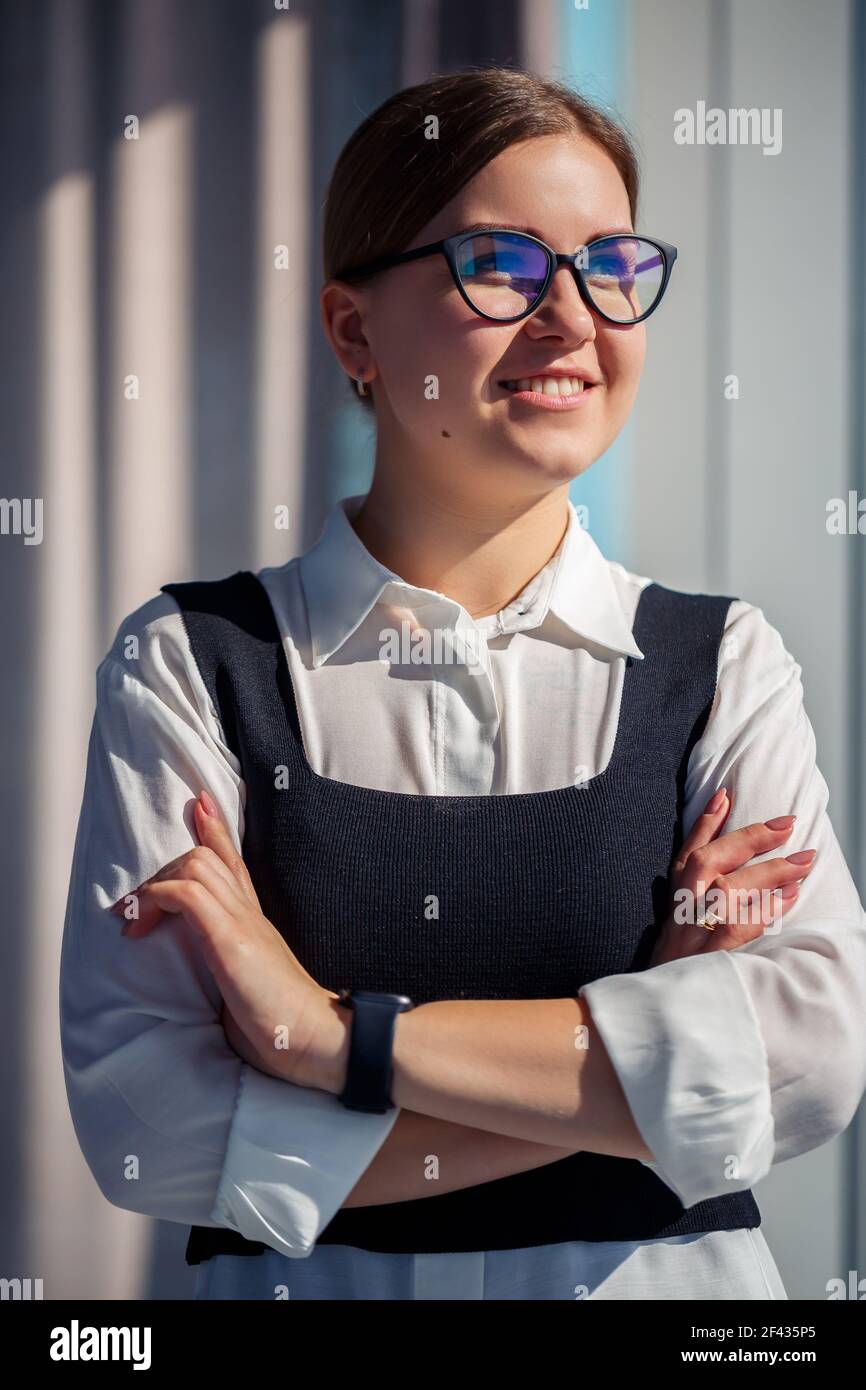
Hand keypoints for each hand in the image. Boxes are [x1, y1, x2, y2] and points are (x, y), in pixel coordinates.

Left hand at [110, 788, 338, 1084]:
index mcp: (255, 924)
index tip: (201, 804)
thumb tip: (207, 978)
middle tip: (132, 901)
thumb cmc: (281, 1025)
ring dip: (155, 883)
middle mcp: (251, 914)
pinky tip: (143, 922)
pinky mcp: (231, 938)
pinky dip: (159, 897)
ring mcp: (243, 922)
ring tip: (133, 918)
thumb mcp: (248, 987)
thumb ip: (230, 970)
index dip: (216, 832)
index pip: (235, 864)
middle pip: (210, 856)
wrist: (315, 1039)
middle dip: (168, 861)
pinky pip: (188, 894)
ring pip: (196, 865)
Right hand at [650, 787, 817, 965]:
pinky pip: (734, 929)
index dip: (707, 822)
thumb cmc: (679, 960)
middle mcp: (680, 911)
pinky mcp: (706, 959)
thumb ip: (700, 881)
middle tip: (788, 824)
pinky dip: (762, 910)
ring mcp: (692, 934)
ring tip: (802, 861)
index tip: (727, 795)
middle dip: (749, 839)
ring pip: (726, 891)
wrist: (661, 1006)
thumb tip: (724, 831)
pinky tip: (788, 898)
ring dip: (766, 873)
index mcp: (673, 899)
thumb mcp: (681, 919)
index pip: (689, 852)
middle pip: (709, 862)